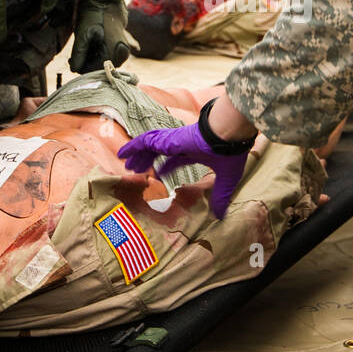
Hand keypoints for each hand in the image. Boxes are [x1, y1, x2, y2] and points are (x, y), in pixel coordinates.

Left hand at [70, 0, 131, 73]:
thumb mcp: (83, 34)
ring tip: (85, 47)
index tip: (71, 60)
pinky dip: (98, 55)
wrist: (106, 4)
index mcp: (112, 53)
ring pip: (103, 64)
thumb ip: (78, 54)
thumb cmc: (94, 17)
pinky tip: (93, 46)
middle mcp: (121, 56)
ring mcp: (124, 53)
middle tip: (75, 54)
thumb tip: (74, 70)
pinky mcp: (123, 50)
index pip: (93, 70)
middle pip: (99, 68)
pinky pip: (108, 59)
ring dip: (92, 59)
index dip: (80, 67)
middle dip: (86, 63)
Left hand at [119, 124, 248, 218]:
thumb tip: (222, 216)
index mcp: (196, 150)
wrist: (227, 135)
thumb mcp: (226, 179)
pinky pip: (144, 142)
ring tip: (128, 165)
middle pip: (160, 151)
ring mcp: (173, 140)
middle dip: (148, 160)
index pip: (177, 159)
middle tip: (138, 171)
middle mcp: (182, 143)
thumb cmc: (230, 153)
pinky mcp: (165, 139)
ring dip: (138, 155)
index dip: (167, 167)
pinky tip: (123, 154)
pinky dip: (133, 147)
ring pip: (149, 146)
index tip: (158, 175)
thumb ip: (221, 196)